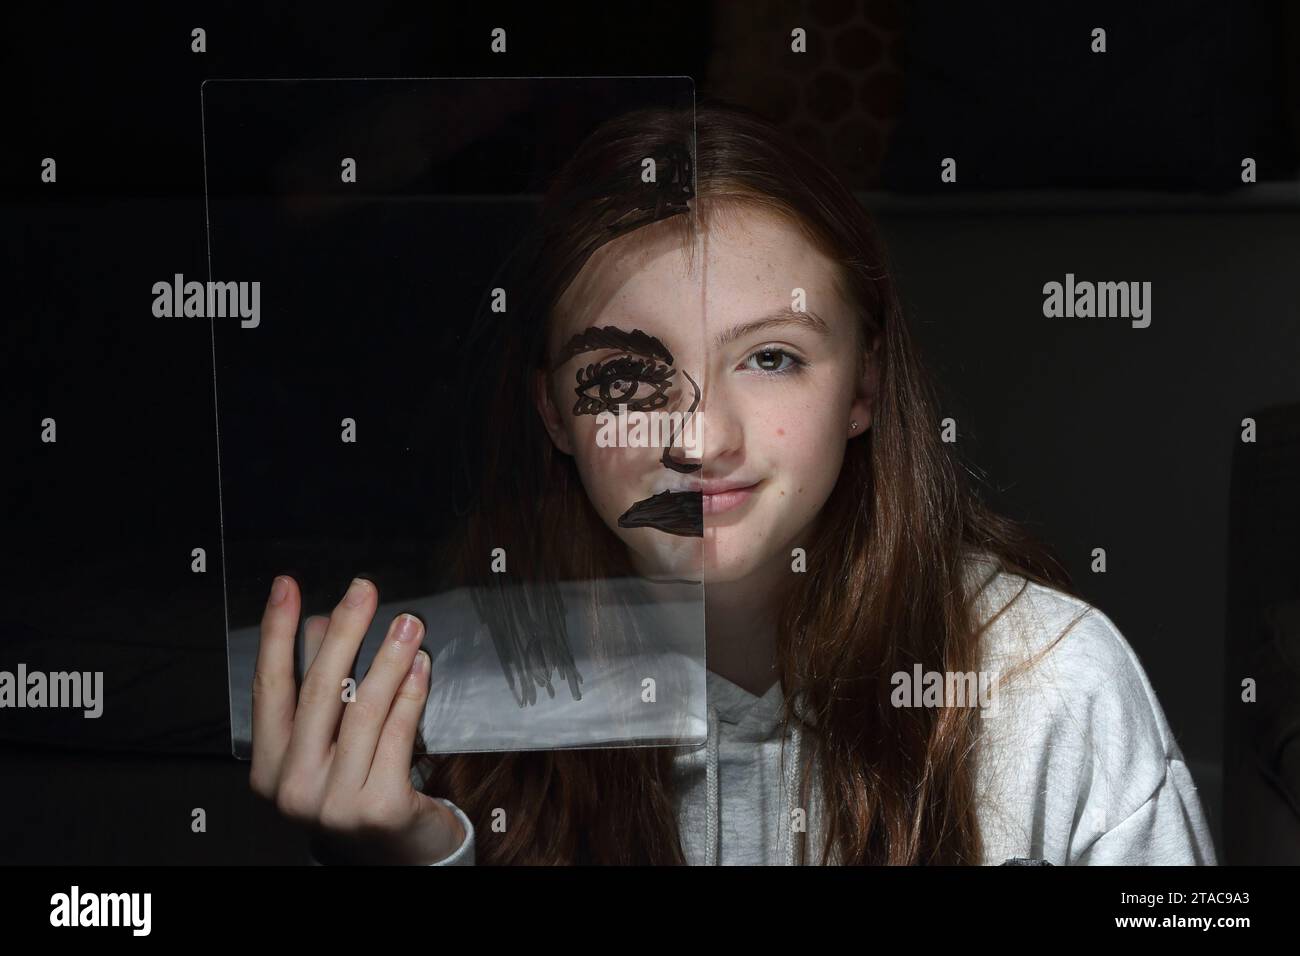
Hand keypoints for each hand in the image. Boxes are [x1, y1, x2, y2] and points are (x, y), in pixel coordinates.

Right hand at [249, 574, 463, 864]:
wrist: (396, 856)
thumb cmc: (360, 790)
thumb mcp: (327, 743)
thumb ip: (321, 688)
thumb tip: (321, 622)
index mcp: (270, 768)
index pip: (270, 687)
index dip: (277, 632)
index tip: (287, 587)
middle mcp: (294, 787)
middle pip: (319, 692)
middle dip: (343, 632)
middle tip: (363, 591)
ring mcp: (335, 802)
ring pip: (363, 710)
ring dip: (387, 658)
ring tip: (406, 624)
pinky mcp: (380, 807)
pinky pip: (398, 735)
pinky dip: (411, 695)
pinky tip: (420, 666)